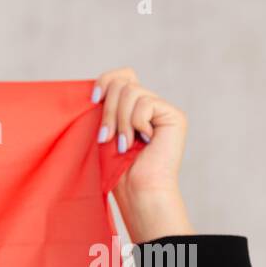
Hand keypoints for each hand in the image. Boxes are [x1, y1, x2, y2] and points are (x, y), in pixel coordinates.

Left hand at [91, 67, 194, 243]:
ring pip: (131, 91)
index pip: (121, 75)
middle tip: (105, 137)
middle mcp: (148, 105)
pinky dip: (136, 123)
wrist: (136, 190)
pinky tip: (144, 141)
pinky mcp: (174, 115)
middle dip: (108, 110)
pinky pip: (145, 103)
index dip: (105, 81)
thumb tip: (93, 87)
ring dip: (120, 121)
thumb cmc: (115, 170)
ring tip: (123, 144)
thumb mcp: (102, 132)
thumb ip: (102, 107)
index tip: (92, 100)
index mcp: (130, 108)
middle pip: (123, 81)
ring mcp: (161, 109)